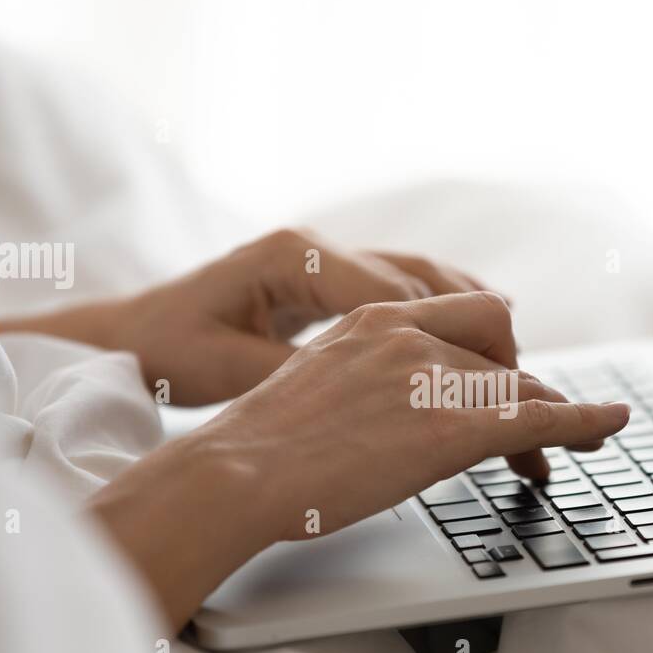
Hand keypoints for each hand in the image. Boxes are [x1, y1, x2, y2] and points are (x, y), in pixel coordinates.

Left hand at [0, 228, 492, 404]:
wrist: (128, 337)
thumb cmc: (169, 352)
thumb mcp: (235, 374)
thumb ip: (312, 381)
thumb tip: (390, 403)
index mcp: (295, 260)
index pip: (403, 298)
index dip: (460, 348)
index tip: (505, 389)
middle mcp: (320, 249)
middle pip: (432, 283)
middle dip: (486, 339)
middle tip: (524, 393)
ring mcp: (327, 262)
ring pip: (429, 282)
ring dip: (476, 326)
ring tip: (517, 375)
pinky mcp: (329, 285)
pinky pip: (409, 294)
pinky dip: (450, 323)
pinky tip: (474, 355)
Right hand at [90, 292, 630, 627]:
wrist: (235, 473)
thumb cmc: (258, 449)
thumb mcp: (317, 387)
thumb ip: (366, 381)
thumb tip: (392, 408)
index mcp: (372, 318)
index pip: (463, 317)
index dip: (496, 353)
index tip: (507, 378)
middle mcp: (408, 334)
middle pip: (500, 349)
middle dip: (524, 387)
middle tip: (538, 426)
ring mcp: (432, 375)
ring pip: (520, 387)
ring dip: (546, 419)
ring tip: (562, 448)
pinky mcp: (453, 425)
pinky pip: (542, 416)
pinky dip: (585, 420)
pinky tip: (607, 424)